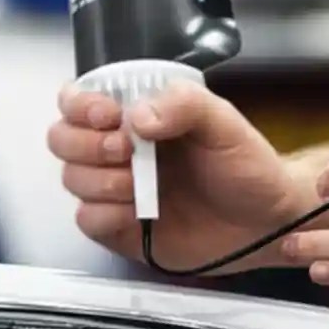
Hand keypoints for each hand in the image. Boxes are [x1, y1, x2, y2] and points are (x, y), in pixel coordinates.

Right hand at [48, 79, 315, 272]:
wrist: (266, 222)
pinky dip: (105, 215)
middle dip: (85, 144)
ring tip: (138, 186)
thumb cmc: (246, 166)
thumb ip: (184, 104)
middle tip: (125, 151)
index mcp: (137, 116)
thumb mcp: (224, 123)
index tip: (108, 114)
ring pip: (72, 179)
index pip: (80, 99)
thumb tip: (138, 116)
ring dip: (98, 181)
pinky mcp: (120, 229)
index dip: (80, 104)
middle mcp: (119, 150)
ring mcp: (117, 190)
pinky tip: (136, 214)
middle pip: (62, 139)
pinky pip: (87, 220)